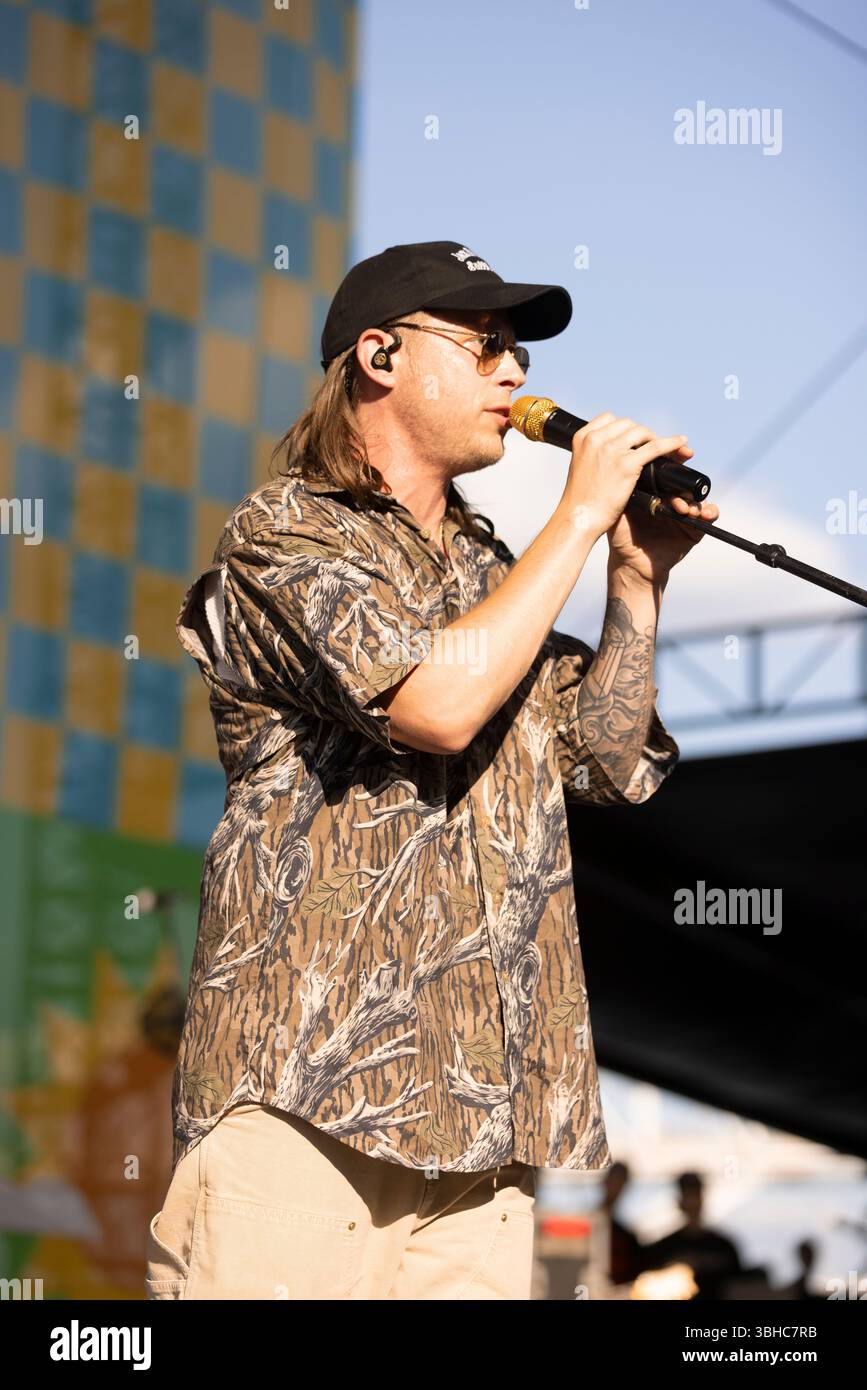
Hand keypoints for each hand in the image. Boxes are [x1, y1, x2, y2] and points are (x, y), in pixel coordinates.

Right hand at [562, 413, 693, 538]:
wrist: (579, 518)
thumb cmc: (580, 500)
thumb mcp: (580, 467)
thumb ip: (592, 455)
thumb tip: (610, 453)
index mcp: (582, 437)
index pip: (608, 419)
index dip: (623, 428)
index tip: (631, 438)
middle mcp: (596, 439)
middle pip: (627, 424)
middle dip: (640, 434)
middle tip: (648, 446)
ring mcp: (611, 450)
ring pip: (642, 432)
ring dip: (653, 438)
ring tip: (661, 450)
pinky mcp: (627, 464)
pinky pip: (655, 447)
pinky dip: (671, 444)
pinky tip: (681, 443)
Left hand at [606, 441, 719, 585]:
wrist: (631, 564)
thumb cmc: (622, 537)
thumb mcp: (618, 510)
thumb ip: (622, 489)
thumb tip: (624, 463)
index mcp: (655, 493)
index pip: (668, 473)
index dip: (675, 464)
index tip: (680, 456)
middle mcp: (671, 500)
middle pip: (685, 484)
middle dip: (686, 484)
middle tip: (678, 495)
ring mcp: (684, 515)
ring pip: (697, 500)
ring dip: (694, 502)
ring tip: (683, 509)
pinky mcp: (694, 530)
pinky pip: (709, 517)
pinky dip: (710, 512)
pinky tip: (703, 515)